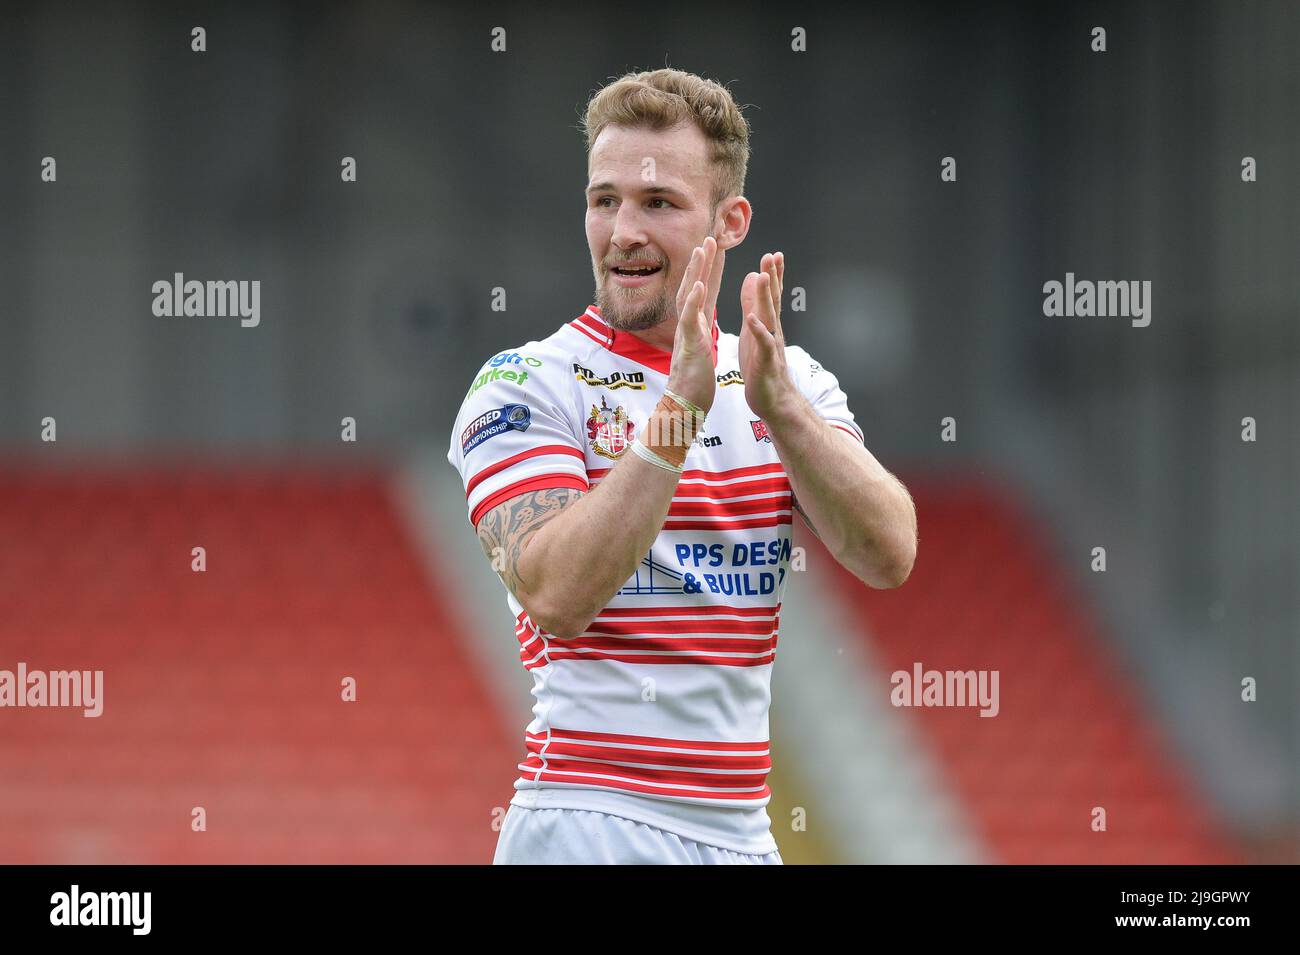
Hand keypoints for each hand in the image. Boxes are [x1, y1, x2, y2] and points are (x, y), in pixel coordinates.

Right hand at [668, 236, 724, 413]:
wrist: (685, 407)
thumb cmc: (693, 382)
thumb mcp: (700, 350)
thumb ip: (698, 331)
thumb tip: (699, 318)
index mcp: (695, 326)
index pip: (701, 292)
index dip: (707, 270)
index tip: (712, 250)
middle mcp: (688, 326)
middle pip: (693, 286)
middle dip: (700, 262)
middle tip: (707, 237)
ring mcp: (687, 335)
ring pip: (689, 297)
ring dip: (696, 272)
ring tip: (701, 250)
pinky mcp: (689, 347)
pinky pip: (689, 322)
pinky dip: (693, 302)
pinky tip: (699, 286)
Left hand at [739, 251, 795, 418]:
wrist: (773, 399)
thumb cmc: (761, 365)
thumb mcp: (753, 330)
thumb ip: (752, 304)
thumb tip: (753, 278)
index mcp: (766, 323)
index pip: (769, 295)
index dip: (771, 274)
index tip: (772, 254)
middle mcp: (771, 331)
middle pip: (772, 300)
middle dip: (772, 277)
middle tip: (772, 255)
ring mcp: (769, 345)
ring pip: (768, 318)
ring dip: (765, 297)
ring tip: (763, 277)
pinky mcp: (764, 362)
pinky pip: (762, 344)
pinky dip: (758, 331)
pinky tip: (753, 318)